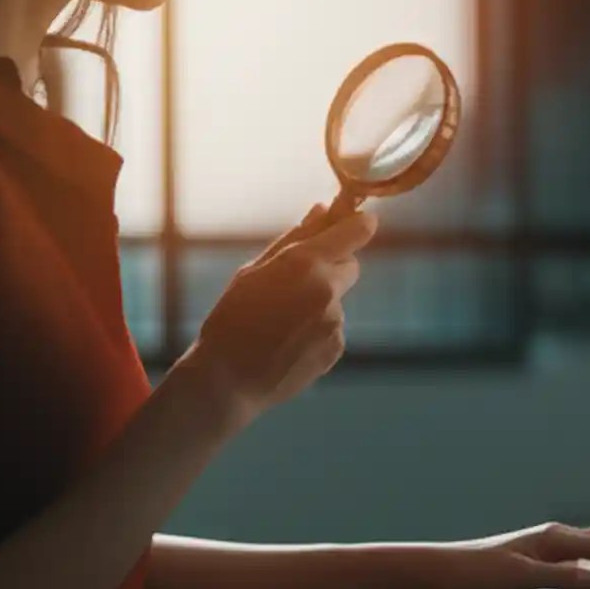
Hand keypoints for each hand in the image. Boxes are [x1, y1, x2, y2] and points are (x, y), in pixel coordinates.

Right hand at [185, 205, 377, 420]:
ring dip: (319, 302)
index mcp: (305, 263)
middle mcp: (327, 290)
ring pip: (337, 299)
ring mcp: (335, 321)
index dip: (360, 224)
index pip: (355, 232)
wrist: (228, 378)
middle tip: (299, 279)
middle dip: (333, 266)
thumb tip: (323, 210)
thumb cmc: (233, 318)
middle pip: (351, 265)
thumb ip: (294, 239)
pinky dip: (317, 329)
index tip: (361, 220)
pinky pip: (333, 327)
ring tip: (282, 321)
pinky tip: (289, 341)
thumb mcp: (254, 270)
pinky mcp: (336, 347)